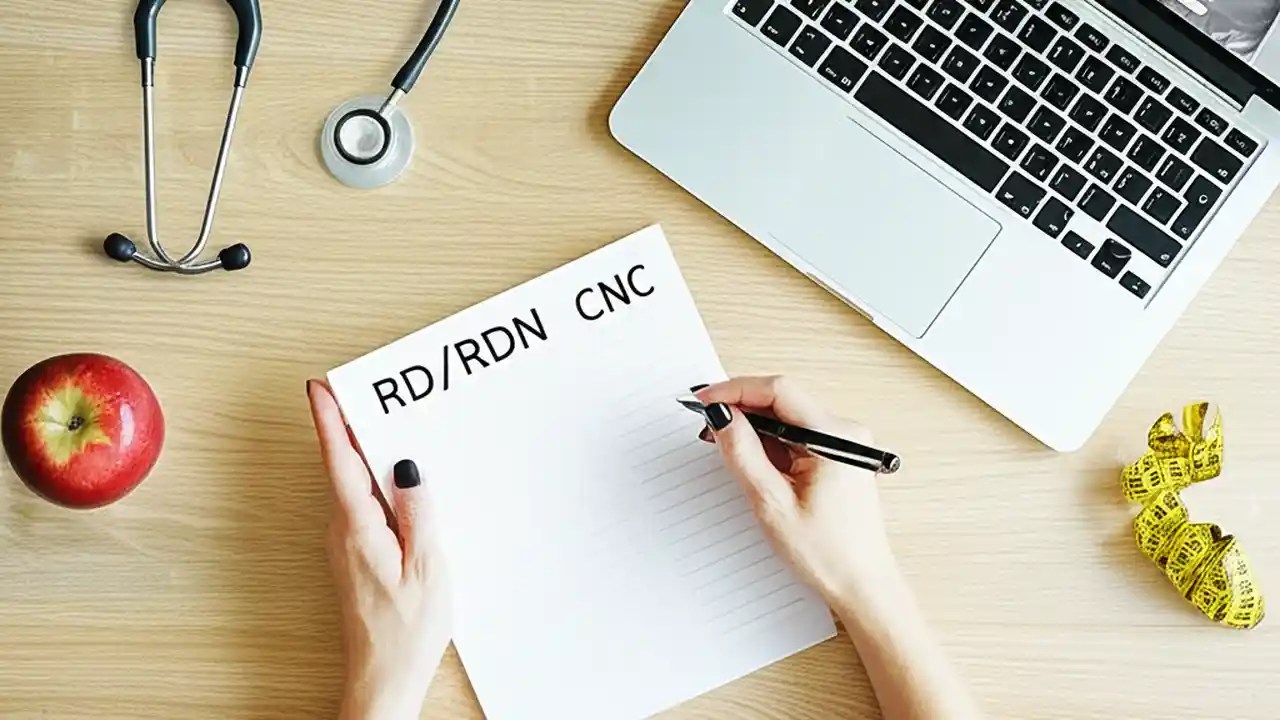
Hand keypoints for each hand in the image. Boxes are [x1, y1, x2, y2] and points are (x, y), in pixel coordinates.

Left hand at [307, 380, 451, 719]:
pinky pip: (364, 506)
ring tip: (386, 425)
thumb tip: (409, 469)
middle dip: (351, 427)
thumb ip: (419, 513)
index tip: (320, 388)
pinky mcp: (357, 557)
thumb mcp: (427, 567)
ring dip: (366, 456)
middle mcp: (344, 532)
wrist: (383, 680)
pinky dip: (376, 484)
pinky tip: (397, 482)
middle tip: (362, 391)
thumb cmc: (405, 633)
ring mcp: (347, 545)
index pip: (340, 461)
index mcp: (359, 528)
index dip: (329, 422)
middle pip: (345, 467)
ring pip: (354, 486)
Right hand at [694, 377, 902, 616]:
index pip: (778, 390)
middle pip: (782, 400)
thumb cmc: (828, 554)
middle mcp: (846, 433)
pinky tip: (753, 463)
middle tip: (708, 425)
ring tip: (726, 449)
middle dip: (742, 409)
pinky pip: (797, 437)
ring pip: (787, 419)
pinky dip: (771, 444)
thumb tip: (721, 415)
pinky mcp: (838, 457)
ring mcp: (844, 445)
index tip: (705, 400)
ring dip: (754, 429)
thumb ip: (743, 453)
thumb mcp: (772, 502)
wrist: (862, 586)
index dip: (735, 390)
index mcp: (835, 437)